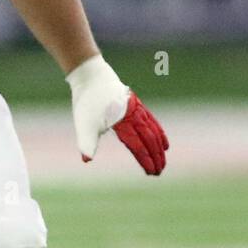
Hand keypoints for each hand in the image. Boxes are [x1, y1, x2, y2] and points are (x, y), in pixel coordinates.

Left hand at [66, 53, 168, 175]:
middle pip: (149, 139)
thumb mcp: (83, 123)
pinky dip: (158, 130)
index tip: (152, 172)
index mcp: (123, 121)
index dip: (146, 160)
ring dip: (158, 144)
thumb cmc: (86, 100)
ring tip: (164, 156)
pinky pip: (150, 120)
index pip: (138, 145)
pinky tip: (161, 139)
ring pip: (152, 129)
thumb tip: (86, 159)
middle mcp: (134, 115)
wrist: (90, 74)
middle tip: (160, 171)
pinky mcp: (134, 103)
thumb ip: (87, 142)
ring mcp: (136, 108)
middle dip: (156, 155)